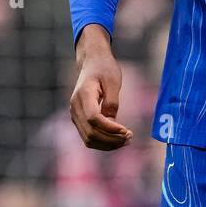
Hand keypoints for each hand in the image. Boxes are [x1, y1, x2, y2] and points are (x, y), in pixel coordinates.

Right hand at [70, 25, 132, 150]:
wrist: (91, 62)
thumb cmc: (104, 68)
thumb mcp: (113, 81)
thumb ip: (112, 102)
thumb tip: (112, 122)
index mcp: (84, 94)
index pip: (94, 119)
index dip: (110, 128)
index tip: (127, 130)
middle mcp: (75, 107)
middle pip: (90, 133)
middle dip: (111, 140)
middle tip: (130, 138)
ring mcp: (75, 114)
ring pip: (88, 139)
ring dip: (107, 144)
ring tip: (126, 141)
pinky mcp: (79, 119)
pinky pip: (88, 136)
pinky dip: (103, 142)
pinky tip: (117, 139)